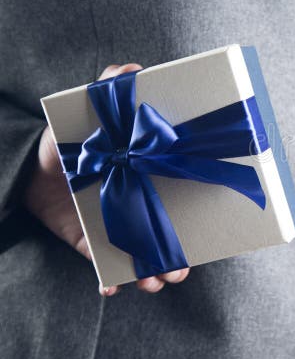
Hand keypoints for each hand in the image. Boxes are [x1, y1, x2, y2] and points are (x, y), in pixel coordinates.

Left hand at [23, 63, 189, 295]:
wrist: (26, 165)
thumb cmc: (66, 136)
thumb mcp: (87, 109)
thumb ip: (107, 85)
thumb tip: (132, 69)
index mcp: (151, 179)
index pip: (182, 204)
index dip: (197, 223)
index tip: (204, 236)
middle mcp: (141, 207)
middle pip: (169, 240)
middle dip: (178, 260)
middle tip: (180, 270)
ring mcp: (117, 228)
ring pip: (143, 261)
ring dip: (152, 276)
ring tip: (154, 283)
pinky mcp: (90, 245)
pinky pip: (104, 271)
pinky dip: (108, 284)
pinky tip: (110, 289)